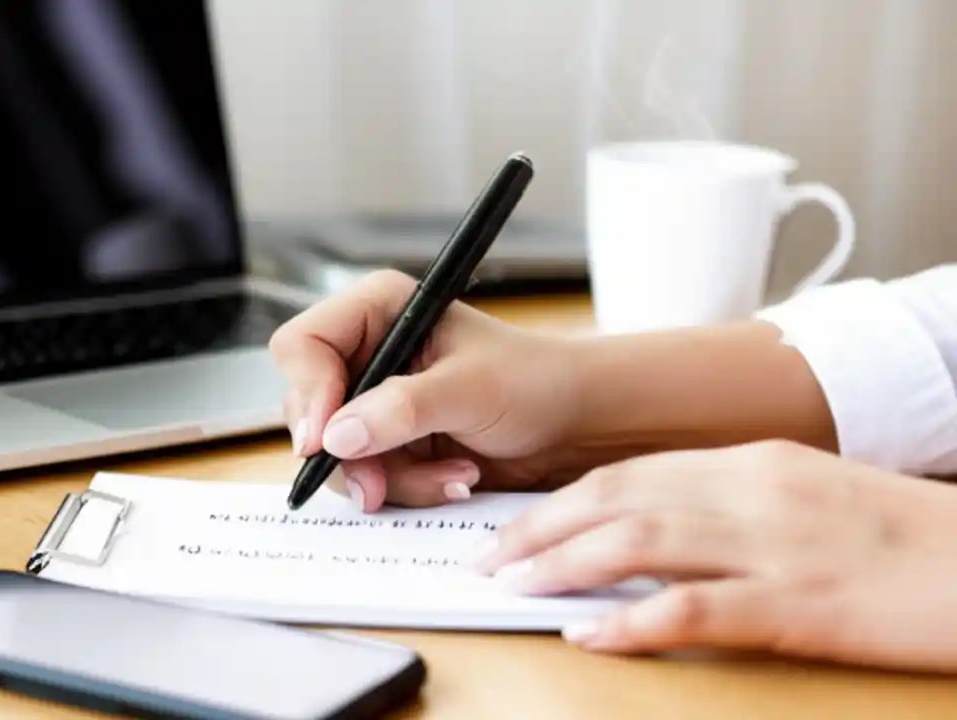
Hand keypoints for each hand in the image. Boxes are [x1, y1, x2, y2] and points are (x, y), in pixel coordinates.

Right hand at [269, 270, 587, 511]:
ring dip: (392, 478)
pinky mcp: (388, 443)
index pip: (303, 346)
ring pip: (336, 454)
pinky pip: (367, 477)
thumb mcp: (468, 390)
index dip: (308, 393)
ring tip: (453, 472)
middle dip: (352, 453)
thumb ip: (402, 409)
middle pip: (309, 408)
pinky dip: (407, 489)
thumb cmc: (535, 382)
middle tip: (380, 483)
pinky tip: (454, 477)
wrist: (574, 426)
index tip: (327, 440)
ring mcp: (374, 402)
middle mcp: (367, 352)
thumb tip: (337, 436)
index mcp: (378, 311)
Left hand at [475, 440, 956, 671]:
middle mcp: (752, 490)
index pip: (631, 472)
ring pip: (640, 540)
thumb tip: (651, 527)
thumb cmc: (903, 538)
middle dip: (541, 526)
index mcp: (753, 462)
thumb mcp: (810, 496)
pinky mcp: (799, 602)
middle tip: (490, 556)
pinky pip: (694, 608)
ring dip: (564, 563)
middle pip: (618, 498)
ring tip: (514, 585)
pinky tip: (589, 633)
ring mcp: (775, 544)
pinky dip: (631, 620)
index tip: (517, 523)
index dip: (562, 500)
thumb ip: (731, 503)